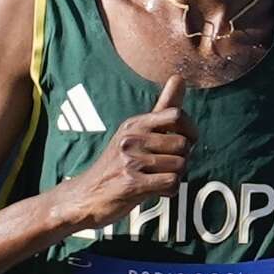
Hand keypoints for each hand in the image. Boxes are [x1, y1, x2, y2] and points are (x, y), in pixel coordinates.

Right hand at [57, 73, 191, 230]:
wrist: (84, 197)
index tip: (183, 142)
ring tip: (155, 179)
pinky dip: (169, 191)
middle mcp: (130, 139)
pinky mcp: (131, 184)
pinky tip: (155, 191)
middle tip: (164, 167)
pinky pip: (171, 183)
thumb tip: (180, 77)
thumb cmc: (115, 165)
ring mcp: (130, 161)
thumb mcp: (133, 133)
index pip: (175, 115)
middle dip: (181, 159)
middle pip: (183, 144)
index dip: (189, 130)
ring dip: (174, 177)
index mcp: (133, 124)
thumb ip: (161, 108)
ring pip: (180, 166)